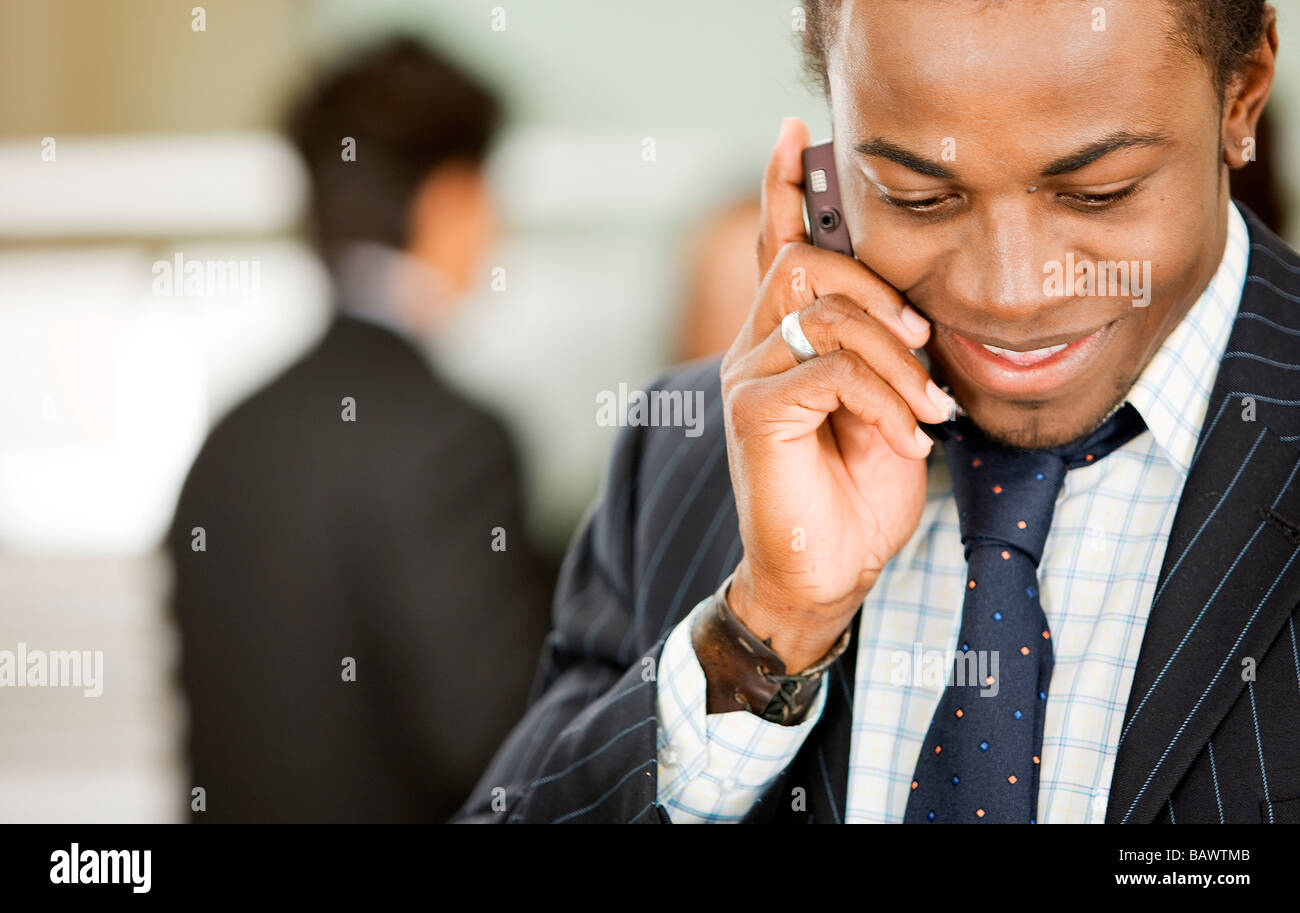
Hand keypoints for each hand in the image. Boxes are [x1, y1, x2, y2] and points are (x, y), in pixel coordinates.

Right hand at [719, 118, 953, 671]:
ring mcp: (749, 379)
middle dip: (878, 290)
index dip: (783, 190)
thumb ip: (879, 355)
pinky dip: (886, 402)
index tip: (797, 135)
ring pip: (825, 313)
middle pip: (804, 264)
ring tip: (927, 406)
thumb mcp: (884, 411)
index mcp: (783, 343)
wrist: (825, 574)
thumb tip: (908, 314)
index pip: (777, 250)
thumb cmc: (857, 494)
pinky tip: (908, 440)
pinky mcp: (755, 413)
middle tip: (922, 342)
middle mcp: (755, 350)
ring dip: (895, 358)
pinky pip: (831, 371)